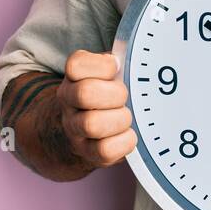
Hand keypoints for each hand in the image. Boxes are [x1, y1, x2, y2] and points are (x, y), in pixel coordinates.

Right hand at [56, 49, 137, 167]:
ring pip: (92, 124)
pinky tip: (128, 134)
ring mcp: (75, 128)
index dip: (102, 66)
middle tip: (125, 97)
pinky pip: (105, 151)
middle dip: (115, 94)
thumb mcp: (108, 72)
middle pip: (85, 93)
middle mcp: (69, 101)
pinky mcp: (88, 153)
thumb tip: (141, 56)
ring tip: (126, 116)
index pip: (76, 64)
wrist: (81, 129)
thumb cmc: (106, 93)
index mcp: (74, 76)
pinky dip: (124, 142)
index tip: (116, 68)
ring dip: (119, 119)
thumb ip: (120, 61)